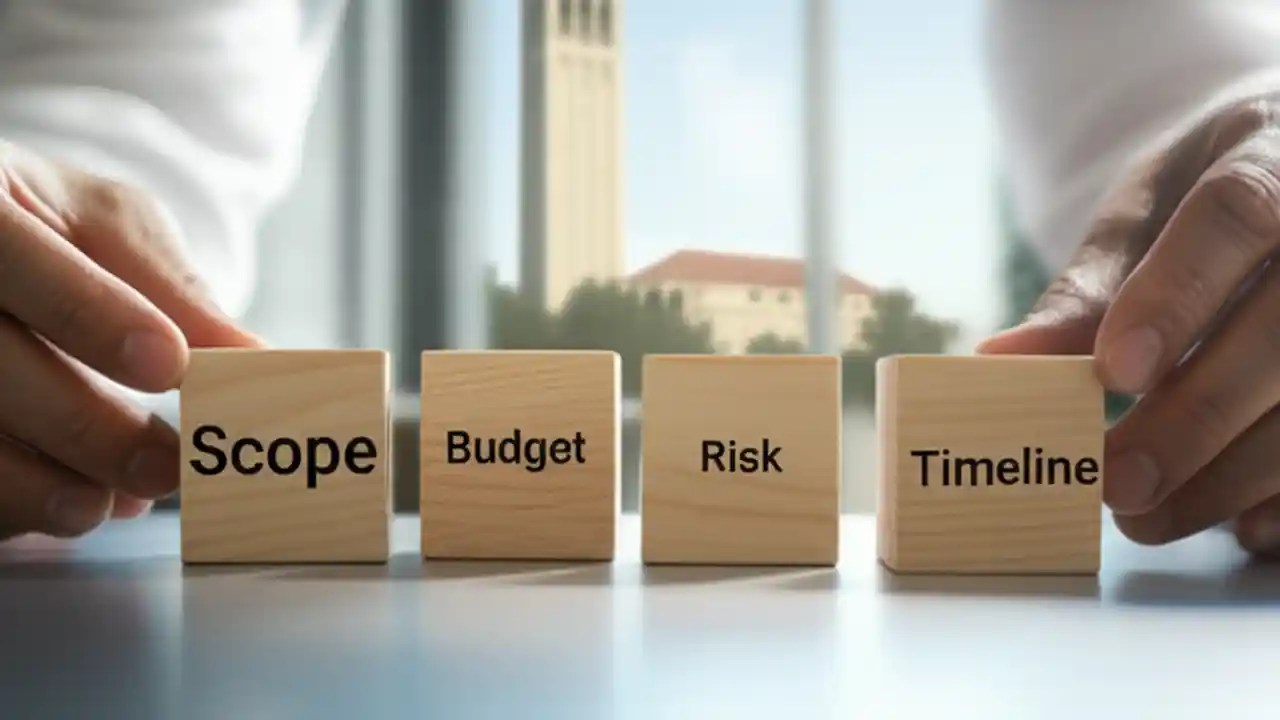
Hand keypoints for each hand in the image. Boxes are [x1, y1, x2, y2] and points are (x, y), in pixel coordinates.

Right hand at [0, 141, 259, 539]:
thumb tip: (253, 358)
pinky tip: (70, 505)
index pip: (16, 257)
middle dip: (80, 425)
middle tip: (162, 466)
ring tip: (109, 503)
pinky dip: (14, 503)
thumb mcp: (115, 230)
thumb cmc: (54, 231)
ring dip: (35, 484)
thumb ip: (174, 291)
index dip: (91, 315)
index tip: (169, 365)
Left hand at [979, 97, 1279, 555]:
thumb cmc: (1208, 189)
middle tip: (1119, 482)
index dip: (1177, 296)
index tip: (1115, 373)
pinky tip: (1238, 526)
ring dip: (1236, 474)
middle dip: (1200, 415)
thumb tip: (1003, 360)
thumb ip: (1090, 284)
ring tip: (1149, 518)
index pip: (1237, 214)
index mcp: (1276, 151)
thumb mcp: (1146, 209)